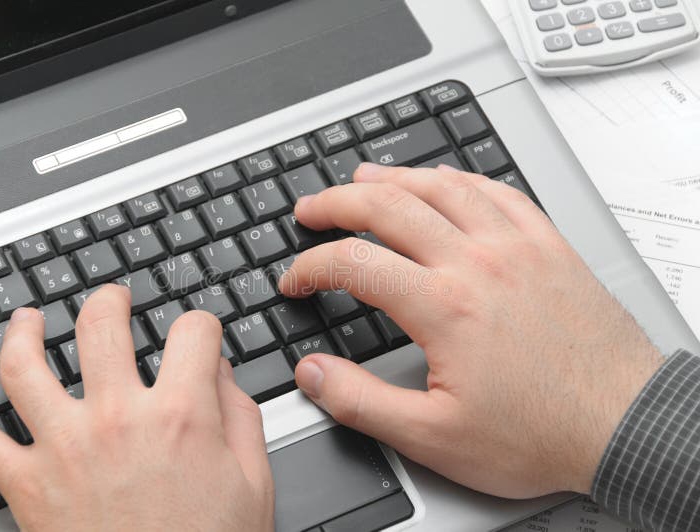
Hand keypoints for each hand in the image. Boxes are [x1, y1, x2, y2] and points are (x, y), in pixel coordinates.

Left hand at [0, 285, 273, 531]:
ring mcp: (64, 448)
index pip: (191, 332)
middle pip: (100, 326)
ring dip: (22, 333)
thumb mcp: (251, 482)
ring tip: (29, 320)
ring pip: (24, 367)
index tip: (198, 336)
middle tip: (114, 299)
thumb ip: (239, 415)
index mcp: (179, 415)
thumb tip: (219, 374)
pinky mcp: (25, 486)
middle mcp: (116, 420)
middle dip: (109, 300)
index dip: (201, 326)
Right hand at [280, 163, 663, 497]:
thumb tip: (313, 374)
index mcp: (444, 306)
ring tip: (363, 177)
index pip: (353, 263)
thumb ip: (361, 402)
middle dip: (336, 203)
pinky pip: (499, 192)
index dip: (310, 267)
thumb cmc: (540, 434)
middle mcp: (477, 262)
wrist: (626, 426)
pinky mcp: (549, 247)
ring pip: (442, 186)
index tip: (295, 279)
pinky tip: (446, 179)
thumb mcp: (434, 437)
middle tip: (311, 208)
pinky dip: (461, 178)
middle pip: (389, 206)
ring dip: (395, 177)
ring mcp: (517, 247)